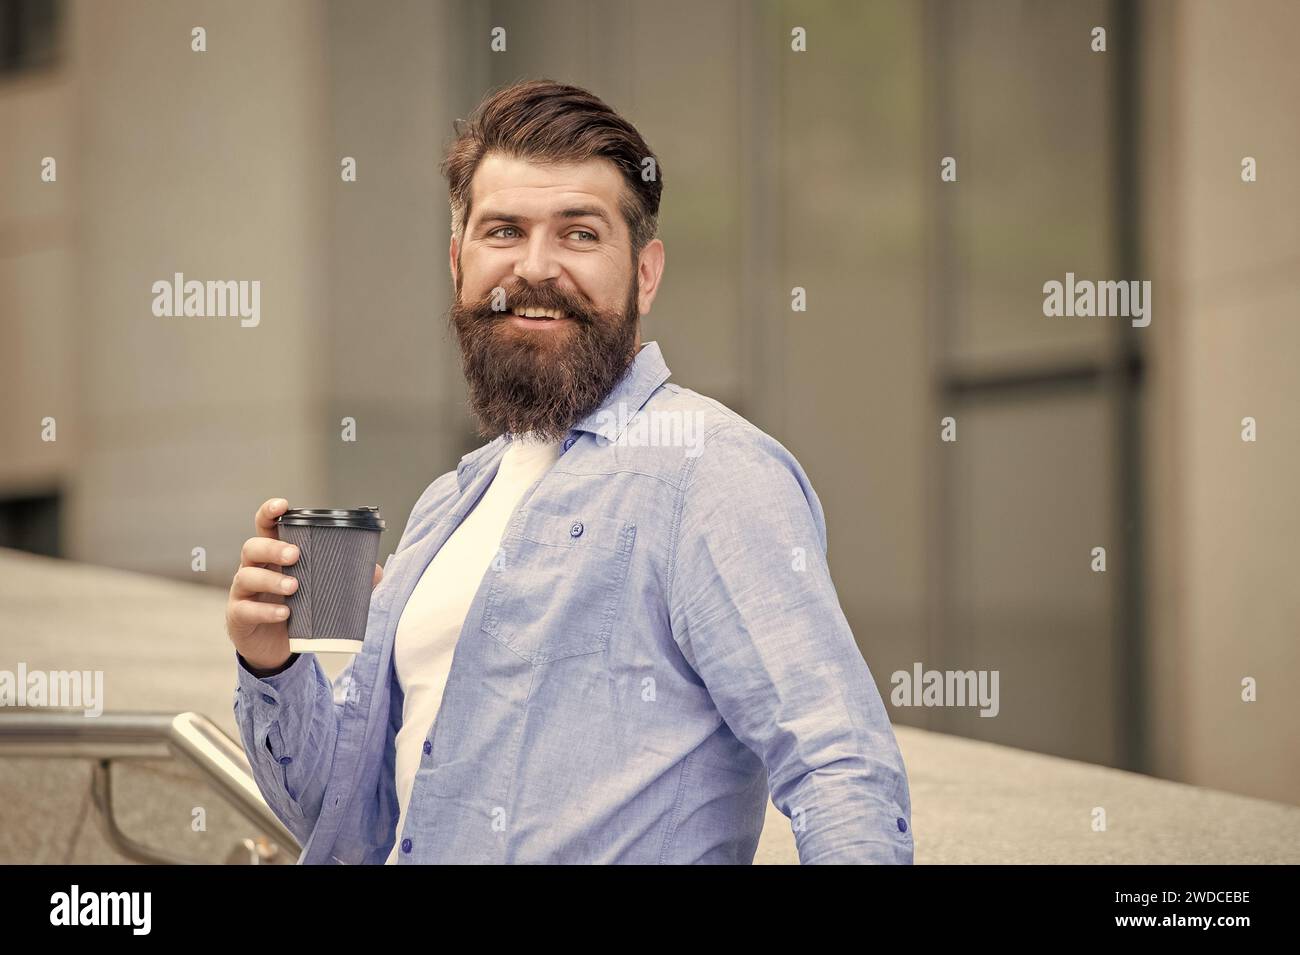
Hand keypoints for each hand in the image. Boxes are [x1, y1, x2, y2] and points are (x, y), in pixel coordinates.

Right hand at [225, 497, 382, 671]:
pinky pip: (246, 609)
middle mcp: (254, 568)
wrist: (275, 648)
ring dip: (271, 579)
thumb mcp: (319, 591)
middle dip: (272, 547)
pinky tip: (284, 613)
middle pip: (252, 547)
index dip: (269, 512)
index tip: (283, 505)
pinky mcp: (239, 616)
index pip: (265, 526)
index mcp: (273, 555)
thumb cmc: (298, 609)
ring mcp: (243, 592)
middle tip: (296, 555)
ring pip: (247, 576)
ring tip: (294, 586)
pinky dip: (266, 610)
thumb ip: (346, 579)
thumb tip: (376, 572)